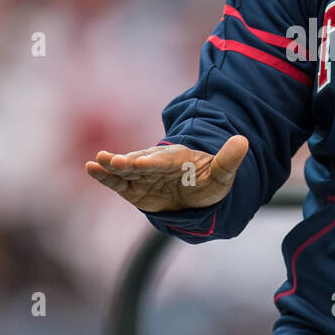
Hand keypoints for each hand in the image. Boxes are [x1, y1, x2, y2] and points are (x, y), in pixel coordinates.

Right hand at [85, 136, 249, 212]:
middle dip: (127, 163)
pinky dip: (105, 177)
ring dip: (112, 168)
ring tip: (97, 162)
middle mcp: (156, 164)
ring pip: (125, 171)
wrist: (198, 193)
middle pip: (140, 164)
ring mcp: (143, 176)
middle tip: (112, 160)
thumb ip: (229, 159)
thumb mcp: (222, 174)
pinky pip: (118, 183)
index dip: (152, 163)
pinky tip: (91, 168)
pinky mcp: (134, 189)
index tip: (141, 162)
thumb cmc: (209, 181)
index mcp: (178, 159)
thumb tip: (243, 140)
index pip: (164, 162)